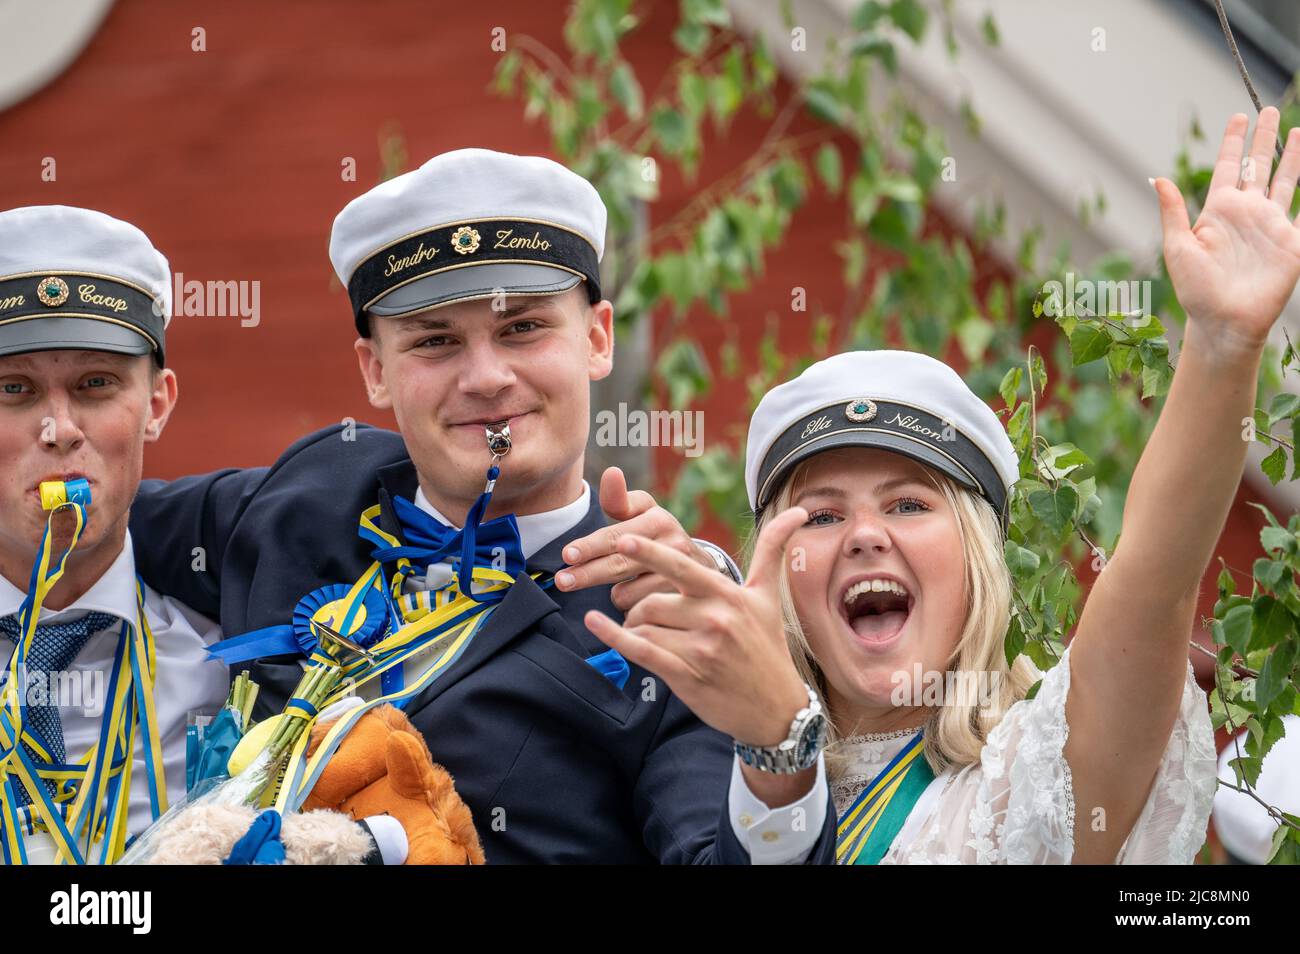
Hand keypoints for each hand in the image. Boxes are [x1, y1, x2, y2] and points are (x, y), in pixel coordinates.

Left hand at [556, 465, 720, 609]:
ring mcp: (677, 577)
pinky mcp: (678, 603)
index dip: (590, 546)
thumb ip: (620, 499)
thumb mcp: (644, 512)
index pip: (617, 535)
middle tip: (562, 581)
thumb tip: (611, 473)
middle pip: (619, 564)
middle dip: (586, 573)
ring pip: (625, 592)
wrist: (701, 568)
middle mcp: (672, 547)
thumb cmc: (659, 535)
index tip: (567, 554)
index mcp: (659, 520)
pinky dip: (628, 607)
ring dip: (614, 593)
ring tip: (622, 586)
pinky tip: (636, 600)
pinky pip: (636, 610)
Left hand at [583, 506, 810, 747]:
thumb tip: (798, 512)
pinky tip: (596, 624)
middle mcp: (714, 618)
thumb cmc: (768, 646)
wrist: (777, 709)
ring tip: (641, 632)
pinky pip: (641, 652)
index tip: (624, 540)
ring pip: (644, 625)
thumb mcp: (768, 597)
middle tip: (641, 614)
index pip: (681, 566)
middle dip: (638, 606)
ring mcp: (700, 650)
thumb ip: (772, 551)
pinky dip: (614, 638)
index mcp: (727, 594)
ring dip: (632, 627)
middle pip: (652, 600)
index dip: (649, 553)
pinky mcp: (686, 677)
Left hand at [1154, 107, 1299, 356]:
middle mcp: (1247, 212)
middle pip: (1258, 165)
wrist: (1224, 321)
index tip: (1238, 116)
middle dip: (1263, 138)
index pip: (1228, 166)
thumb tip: (1157, 178)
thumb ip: (1173, 212)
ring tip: (1296, 129)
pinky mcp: (1292, 242)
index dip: (1233, 141)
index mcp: (1219, 210)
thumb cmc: (1196, 290)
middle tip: (1266, 109)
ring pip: (1285, 180)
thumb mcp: (1179, 247)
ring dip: (1291, 156)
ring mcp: (1271, 225)